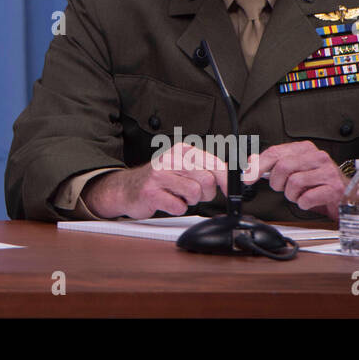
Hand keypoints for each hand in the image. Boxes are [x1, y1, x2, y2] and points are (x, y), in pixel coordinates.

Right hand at [83, 143, 227, 218]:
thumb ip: (205, 170)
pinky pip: (178, 206)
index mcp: (182, 151)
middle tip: (192, 193)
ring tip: (178, 196)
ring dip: (190, 201)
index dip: (226, 180)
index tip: (230, 190)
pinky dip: (177, 208)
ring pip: (194, 193)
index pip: (214, 164)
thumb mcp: (182, 168)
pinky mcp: (151, 192)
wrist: (126, 188)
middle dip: (205, 193)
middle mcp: (170, 159)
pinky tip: (168, 202)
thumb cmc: (159, 180)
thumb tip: (232, 179)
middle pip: (207, 180)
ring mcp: (159, 175)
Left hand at [243, 141, 346, 218]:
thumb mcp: (295, 171)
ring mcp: (327, 171)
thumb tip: (248, 166)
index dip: (257, 165)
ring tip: (299, 195)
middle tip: (283, 188)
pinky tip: (309, 201)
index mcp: (304, 148)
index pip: (275, 152)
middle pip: (282, 167)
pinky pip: (306, 198)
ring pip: (293, 183)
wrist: (347, 198)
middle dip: (277, 183)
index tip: (247, 177)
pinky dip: (303, 204)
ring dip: (291, 195)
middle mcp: (317, 156)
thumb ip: (273, 165)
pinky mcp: (334, 188)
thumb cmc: (318, 184)